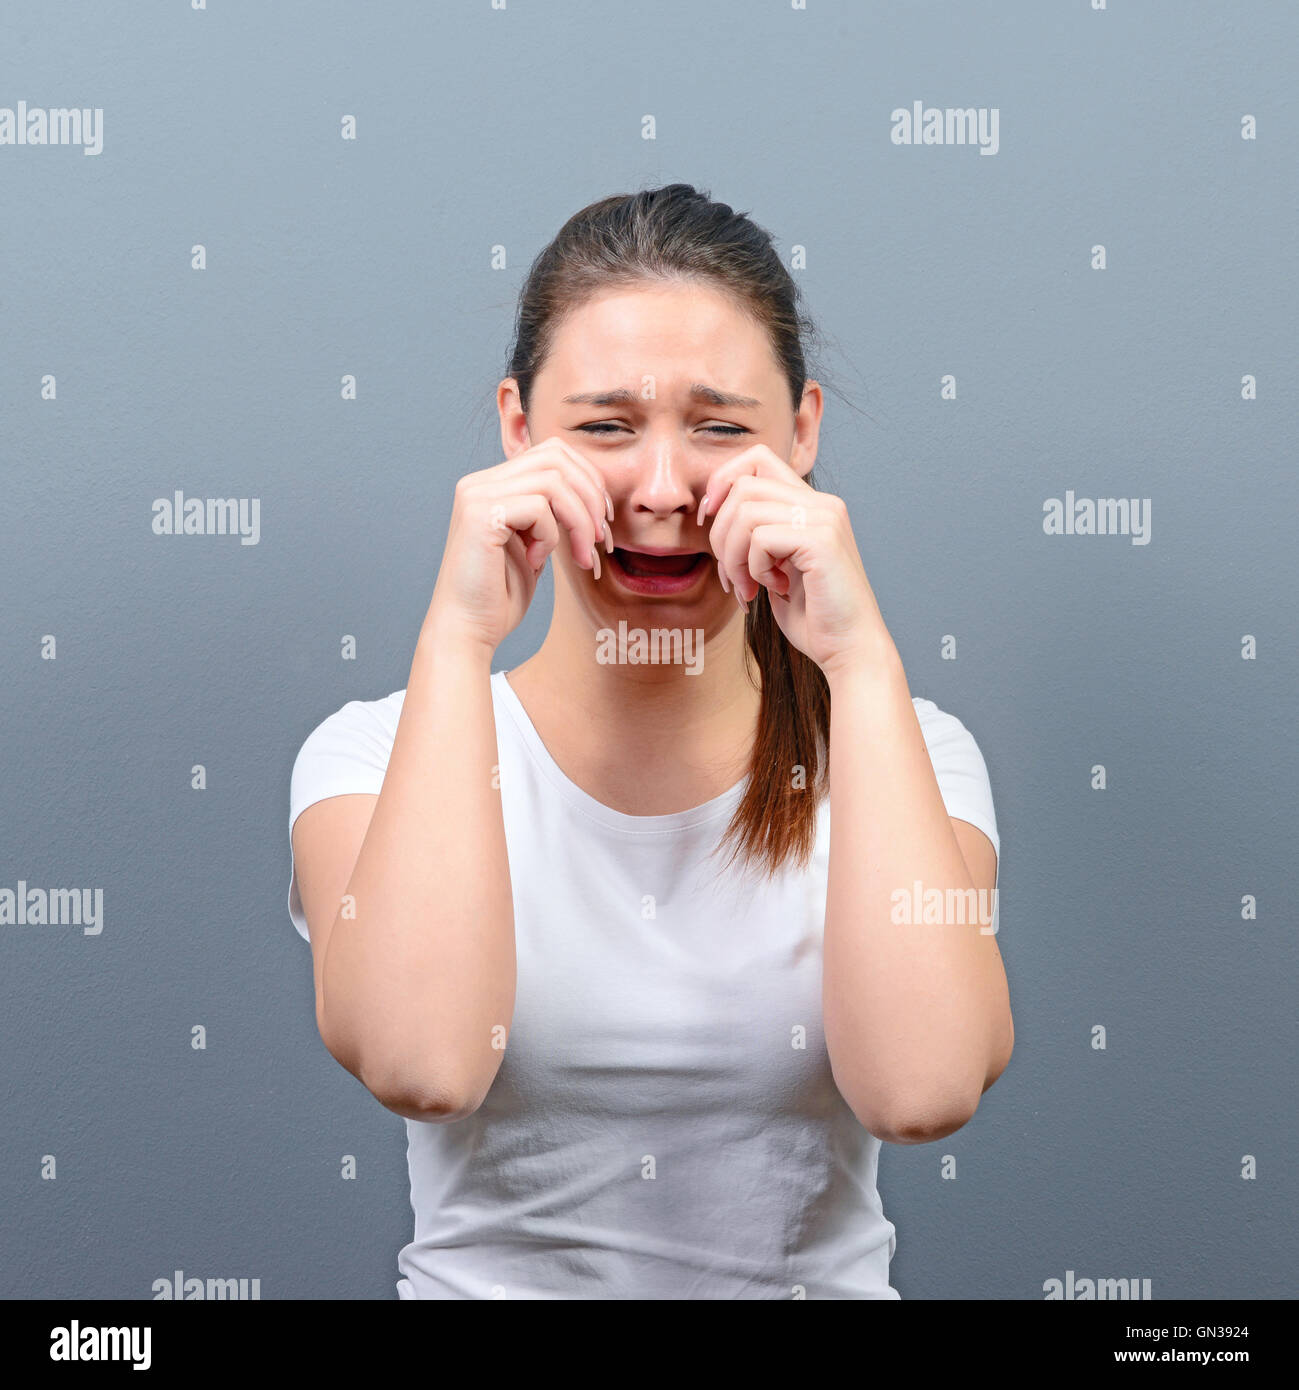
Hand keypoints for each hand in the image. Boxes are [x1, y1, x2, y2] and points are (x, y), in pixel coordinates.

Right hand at [424, 436, 612, 652]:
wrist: (468, 630)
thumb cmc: (500, 596)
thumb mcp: (536, 544)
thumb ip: (553, 513)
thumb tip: (595, 493)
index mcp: (492, 484)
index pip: (552, 453)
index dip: (588, 480)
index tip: (603, 521)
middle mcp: (480, 482)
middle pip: (556, 456)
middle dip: (591, 496)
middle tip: (602, 538)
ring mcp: (477, 495)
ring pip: (553, 480)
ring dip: (580, 521)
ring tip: (582, 557)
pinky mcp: (480, 515)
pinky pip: (539, 508)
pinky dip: (551, 537)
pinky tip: (536, 562)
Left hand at [699, 444, 897, 679]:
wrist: (850, 649)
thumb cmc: (813, 616)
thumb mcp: (775, 566)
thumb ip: (754, 535)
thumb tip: (712, 513)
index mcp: (811, 505)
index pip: (757, 458)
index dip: (722, 482)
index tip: (709, 521)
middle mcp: (822, 504)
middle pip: (743, 485)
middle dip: (720, 535)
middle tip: (732, 577)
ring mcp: (825, 519)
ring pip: (746, 511)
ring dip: (733, 557)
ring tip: (748, 588)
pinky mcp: (822, 540)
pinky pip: (761, 538)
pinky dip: (754, 568)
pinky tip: (773, 589)